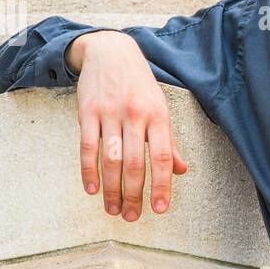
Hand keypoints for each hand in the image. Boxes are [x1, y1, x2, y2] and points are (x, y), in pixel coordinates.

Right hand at [69, 32, 187, 219]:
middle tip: (131, 217)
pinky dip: (88, 170)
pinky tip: (92, 189)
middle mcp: (135, 115)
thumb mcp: (160, 108)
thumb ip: (169, 142)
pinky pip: (87, 146)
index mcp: (158, 116)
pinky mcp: (88, 112)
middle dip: (133, 194)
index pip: (162, 157)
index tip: (159, 209)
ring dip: (111, 189)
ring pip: (110, 159)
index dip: (162, 185)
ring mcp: (110, 113)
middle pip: (134, 163)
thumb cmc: (139, 85)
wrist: (111, 51)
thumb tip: (182, 171)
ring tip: (113, 209)